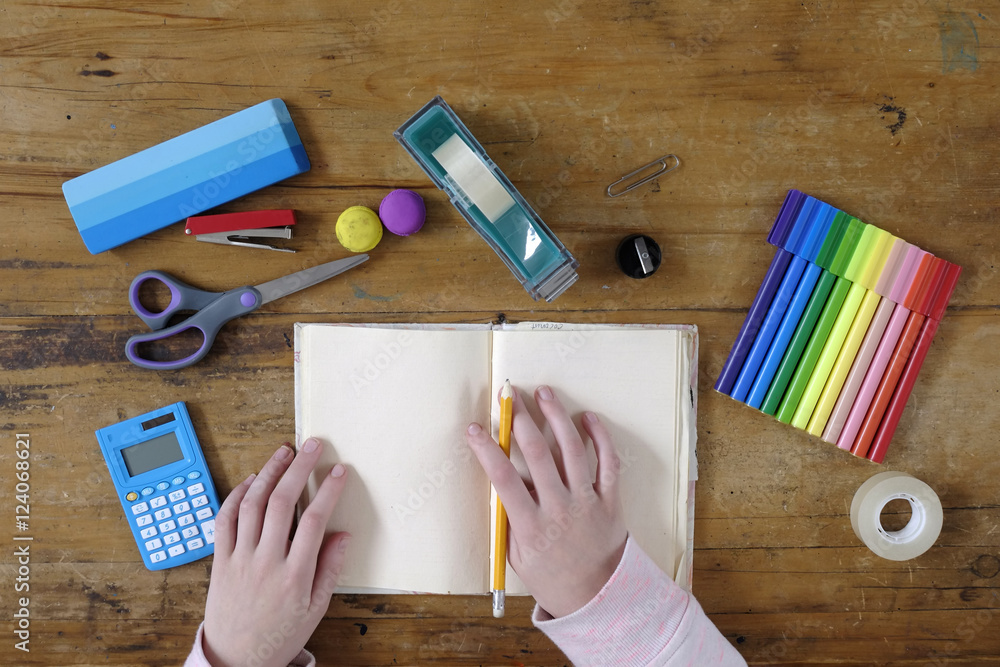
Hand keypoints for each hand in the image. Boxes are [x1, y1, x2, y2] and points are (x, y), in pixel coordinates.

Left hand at [202, 438, 350, 666]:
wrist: (235, 659)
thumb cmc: (279, 635)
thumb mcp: (315, 609)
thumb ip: (329, 570)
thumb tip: (343, 535)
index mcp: (294, 576)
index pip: (314, 521)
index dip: (329, 490)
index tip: (340, 471)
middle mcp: (265, 562)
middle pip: (282, 503)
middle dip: (300, 468)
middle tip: (313, 445)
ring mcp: (239, 559)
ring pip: (252, 504)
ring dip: (269, 472)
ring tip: (284, 453)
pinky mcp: (220, 560)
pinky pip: (224, 520)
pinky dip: (236, 495)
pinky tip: (250, 480)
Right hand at [466, 385, 626, 618]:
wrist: (599, 598)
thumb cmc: (551, 577)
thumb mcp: (517, 555)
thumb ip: (509, 518)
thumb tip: (500, 480)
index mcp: (531, 526)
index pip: (503, 479)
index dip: (487, 449)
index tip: (475, 428)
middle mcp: (559, 509)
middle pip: (536, 453)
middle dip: (520, 418)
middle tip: (509, 395)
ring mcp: (587, 502)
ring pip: (571, 449)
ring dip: (555, 416)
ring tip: (544, 393)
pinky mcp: (610, 501)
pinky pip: (608, 462)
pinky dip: (599, 437)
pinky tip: (587, 418)